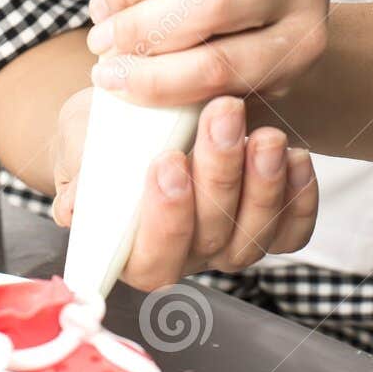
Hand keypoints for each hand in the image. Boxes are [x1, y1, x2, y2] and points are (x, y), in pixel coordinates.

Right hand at [52, 89, 317, 288]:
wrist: (143, 112)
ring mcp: (229, 243)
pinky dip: (299, 197)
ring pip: (254, 234)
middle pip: (210, 239)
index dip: (164, 217)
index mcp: (131, 250)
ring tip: (264, 133)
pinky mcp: (268, 225)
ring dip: (263, 183)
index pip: (152, 258)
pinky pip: (291, 230)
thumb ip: (80, 173)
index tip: (166, 161)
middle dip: (219, 175)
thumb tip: (74, 210)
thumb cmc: (103, 132)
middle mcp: (185, 256)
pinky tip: (294, 156)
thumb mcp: (80, 141)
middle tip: (222, 115)